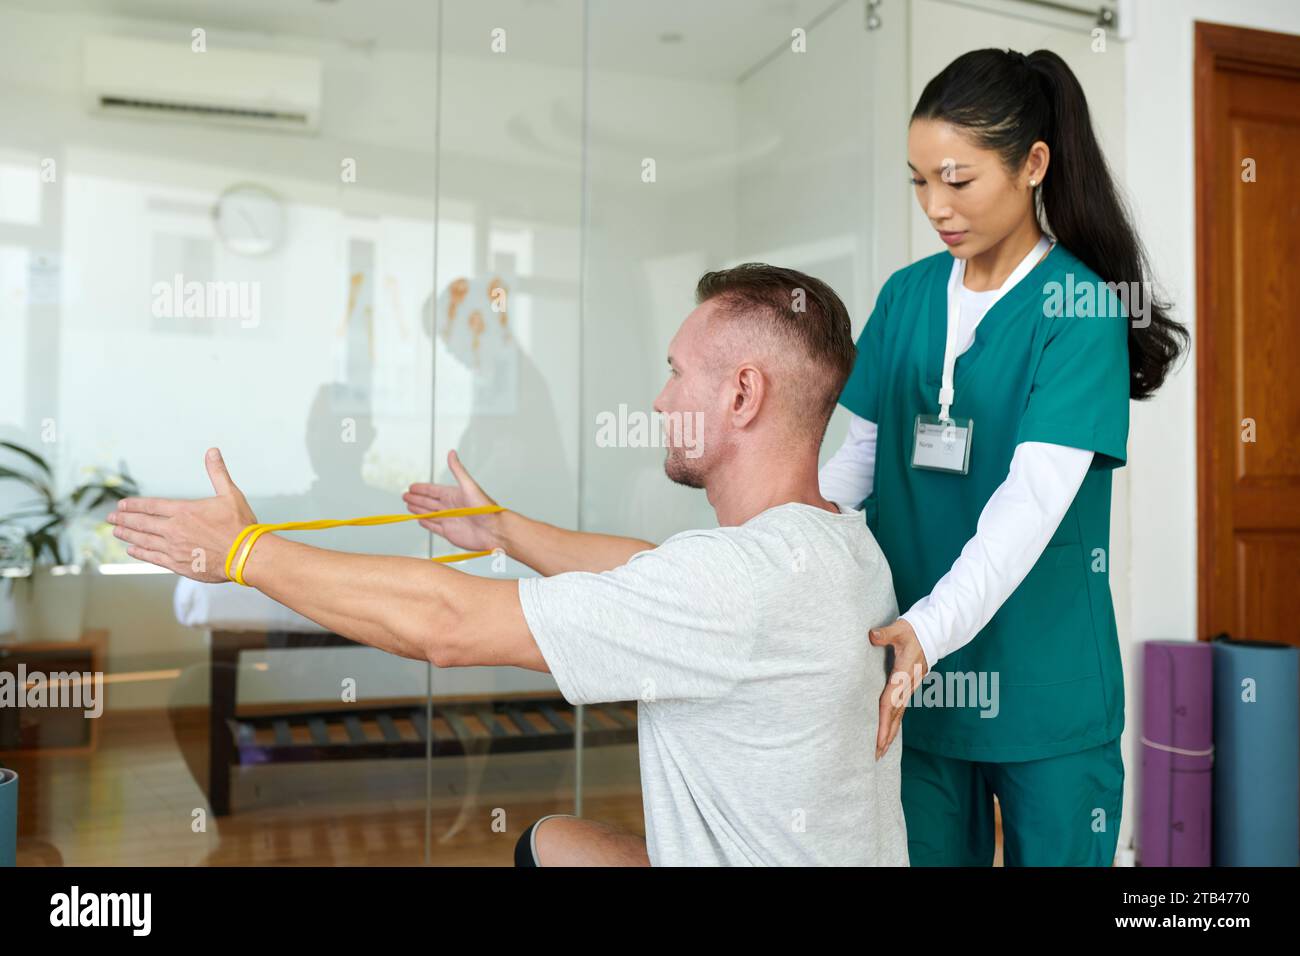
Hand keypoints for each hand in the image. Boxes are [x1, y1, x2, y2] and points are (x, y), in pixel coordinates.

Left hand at [106, 447, 257, 582]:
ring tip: (116, 532)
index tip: (121, 504)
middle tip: (110, 517)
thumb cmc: (240, 525)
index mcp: (184, 511)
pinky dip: (140, 553)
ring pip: (143, 541)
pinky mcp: (178, 564)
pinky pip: (153, 558)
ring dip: (128, 535)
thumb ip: (217, 472)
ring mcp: (174, 548)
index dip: (134, 505)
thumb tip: (212, 451)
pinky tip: (132, 551)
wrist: (245, 555)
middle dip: (124, 519)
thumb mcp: (230, 494)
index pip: (151, 506)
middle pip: (142, 523)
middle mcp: (174, 529)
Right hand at [402, 449, 502, 553]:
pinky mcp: (449, 533)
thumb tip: (451, 452)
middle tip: (404, 496)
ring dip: (418, 509)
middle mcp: (450, 507)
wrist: (494, 530)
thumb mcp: (469, 485)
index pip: (433, 490)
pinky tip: (420, 520)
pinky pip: (434, 527)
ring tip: (408, 506)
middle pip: (428, 502)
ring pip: (429, 513)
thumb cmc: (485, 508)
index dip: (422, 489)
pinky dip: (426, 523)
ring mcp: (449, 520)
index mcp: (453, 495)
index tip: (411, 486)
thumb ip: (458, 470)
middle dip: (416, 498)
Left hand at [869, 618, 929, 759]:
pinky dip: (894, 724)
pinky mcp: (909, 688)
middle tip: (876, 755)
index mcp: (902, 676)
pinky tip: (889, 734)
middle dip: (886, 736)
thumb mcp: (899, 630)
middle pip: (895, 716)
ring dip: (890, 734)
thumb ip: (886, 634)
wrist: (932, 633)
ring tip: (881, 752)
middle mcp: (906, 686)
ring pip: (899, 716)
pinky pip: (901, 709)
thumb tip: (872, 636)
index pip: (890, 703)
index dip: (884, 722)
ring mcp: (909, 688)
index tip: (878, 739)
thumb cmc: (913, 632)